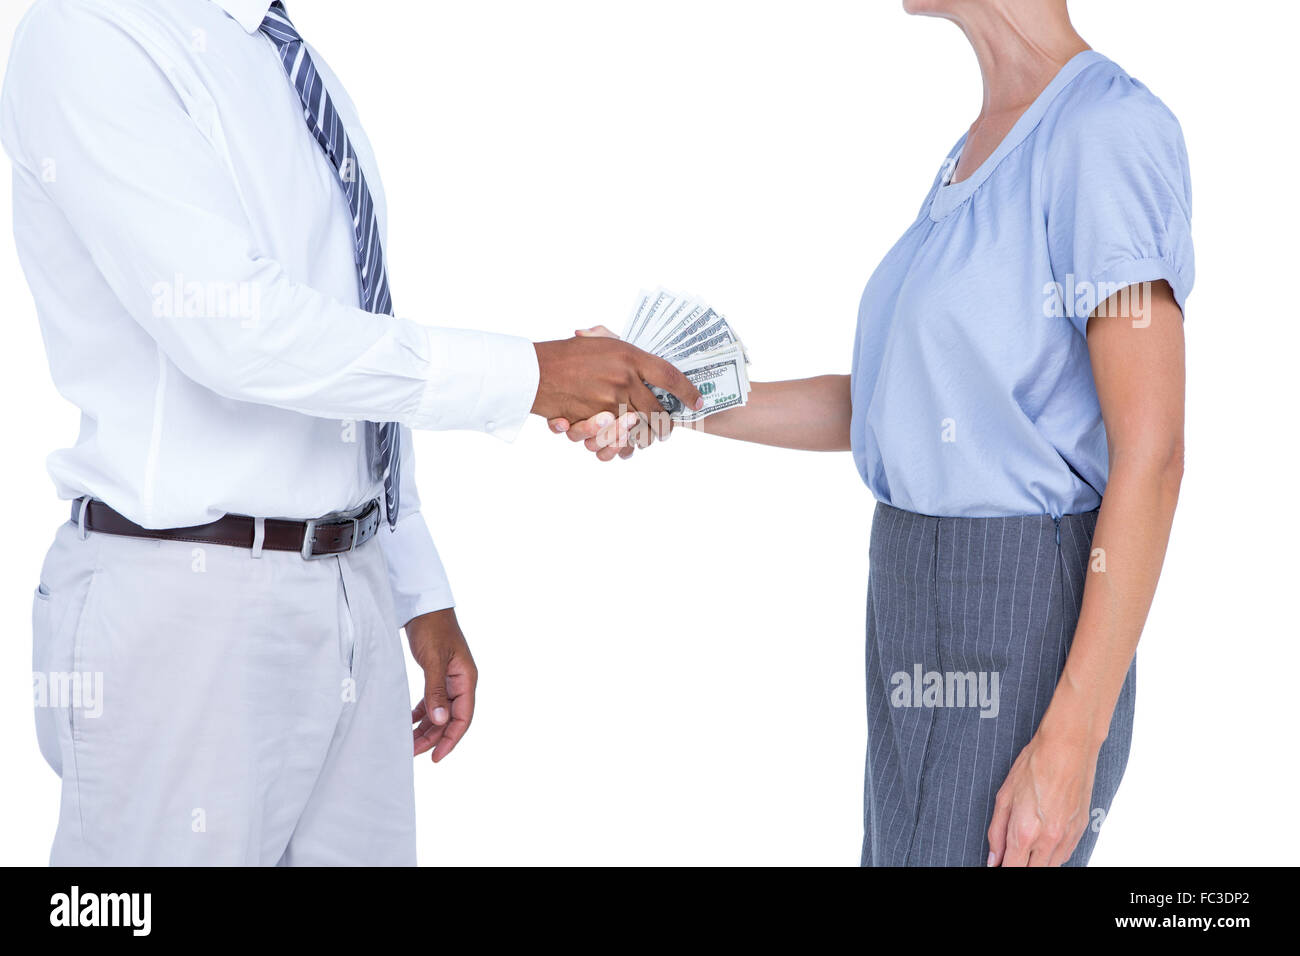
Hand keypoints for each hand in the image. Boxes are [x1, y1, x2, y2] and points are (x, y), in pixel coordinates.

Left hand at [406, 608, 476, 762]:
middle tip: (412, 752)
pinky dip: (421, 714)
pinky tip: (409, 722)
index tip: (435, 757)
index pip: (463, 717)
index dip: (451, 739)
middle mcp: (460, 682)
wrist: (423, 605)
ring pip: (440, 712)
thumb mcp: (433, 660)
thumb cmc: (433, 628)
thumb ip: (436, 691)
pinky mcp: (436, 675)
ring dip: (426, 728)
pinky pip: (432, 701)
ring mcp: (449, 679)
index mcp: (466, 679)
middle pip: (451, 718)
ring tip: (408, 743)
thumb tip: (440, 721)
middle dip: (433, 737)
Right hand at [532, 329, 700, 439]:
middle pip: (658, 409)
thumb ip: (624, 350)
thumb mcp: (600, 342)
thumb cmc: (566, 353)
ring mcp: (610, 401)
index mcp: (629, 356)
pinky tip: (627, 442)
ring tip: (648, 437)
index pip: (670, 376)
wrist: (535, 371)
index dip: (688, 391)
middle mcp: (624, 379)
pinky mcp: (595, 420)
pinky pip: (618, 437)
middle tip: (668, 428)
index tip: (699, 401)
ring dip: (647, 436)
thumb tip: (646, 362)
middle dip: (666, 424)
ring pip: (641, 427)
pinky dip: (624, 443)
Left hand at [986, 730, 1098, 865]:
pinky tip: (1043, 843)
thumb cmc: (1034, 765)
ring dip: (1036, 862)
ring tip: (1026, 848)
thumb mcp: (1004, 796)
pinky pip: (1065, 855)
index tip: (998, 865)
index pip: (1012, 869)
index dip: (1002, 869)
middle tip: (1011, 854)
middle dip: (1019, 866)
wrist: (1069, 748)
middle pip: (1032, 871)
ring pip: (1051, 866)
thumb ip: (996, 832)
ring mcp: (1067, 837)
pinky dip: (1052, 855)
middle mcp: (1049, 840)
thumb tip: (993, 858)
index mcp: (1025, 832)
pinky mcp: (1081, 830)